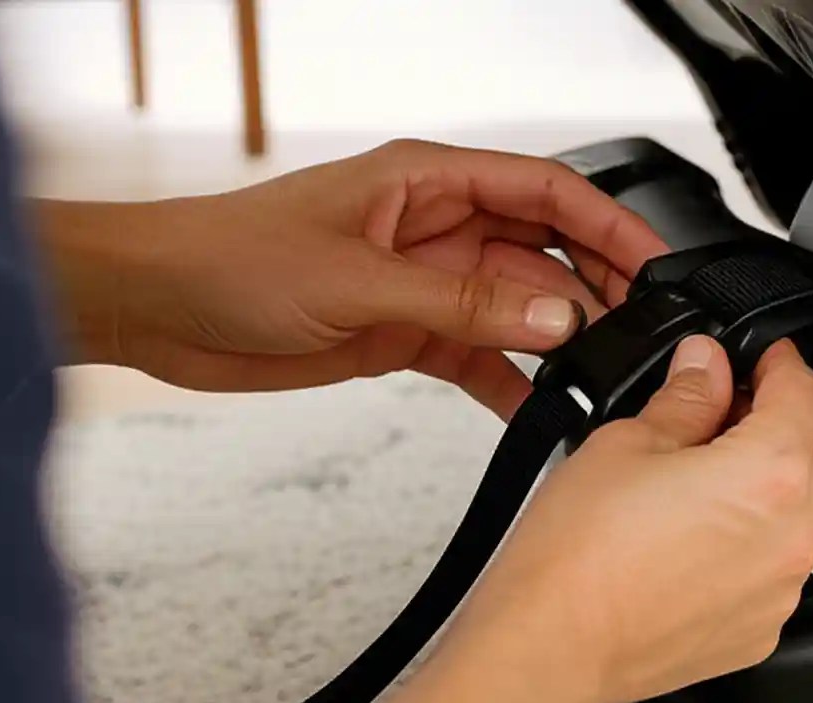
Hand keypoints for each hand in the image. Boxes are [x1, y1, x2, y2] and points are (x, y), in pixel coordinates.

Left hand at [35, 139, 666, 417]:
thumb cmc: (230, 258)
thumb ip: (460, 303)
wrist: (159, 309)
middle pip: (544, 252)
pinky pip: (478, 356)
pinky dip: (510, 382)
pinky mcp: (404, 334)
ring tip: (599, 375)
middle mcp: (436, 230)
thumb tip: (553, 316)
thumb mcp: (357, 279)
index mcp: (428, 183)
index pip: (546, 191)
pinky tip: (540, 409)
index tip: (654, 263)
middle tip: (641, 331)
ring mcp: (424, 284)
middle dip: (595, 287)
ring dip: (556, 339)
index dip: (608, 223)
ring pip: (517, 307)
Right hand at [378, 337, 812, 702]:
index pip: (806, 395)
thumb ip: (685, 398)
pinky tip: (706, 531)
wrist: (550, 643)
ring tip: (722, 470)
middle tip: (762, 404)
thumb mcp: (626, 444)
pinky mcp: (759, 629)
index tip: (764, 357)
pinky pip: (784, 570)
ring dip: (790, 481)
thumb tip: (705, 366)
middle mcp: (792, 537)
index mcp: (767, 477)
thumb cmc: (577, 555)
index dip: (783, 363)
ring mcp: (780, 591)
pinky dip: (763, 538)